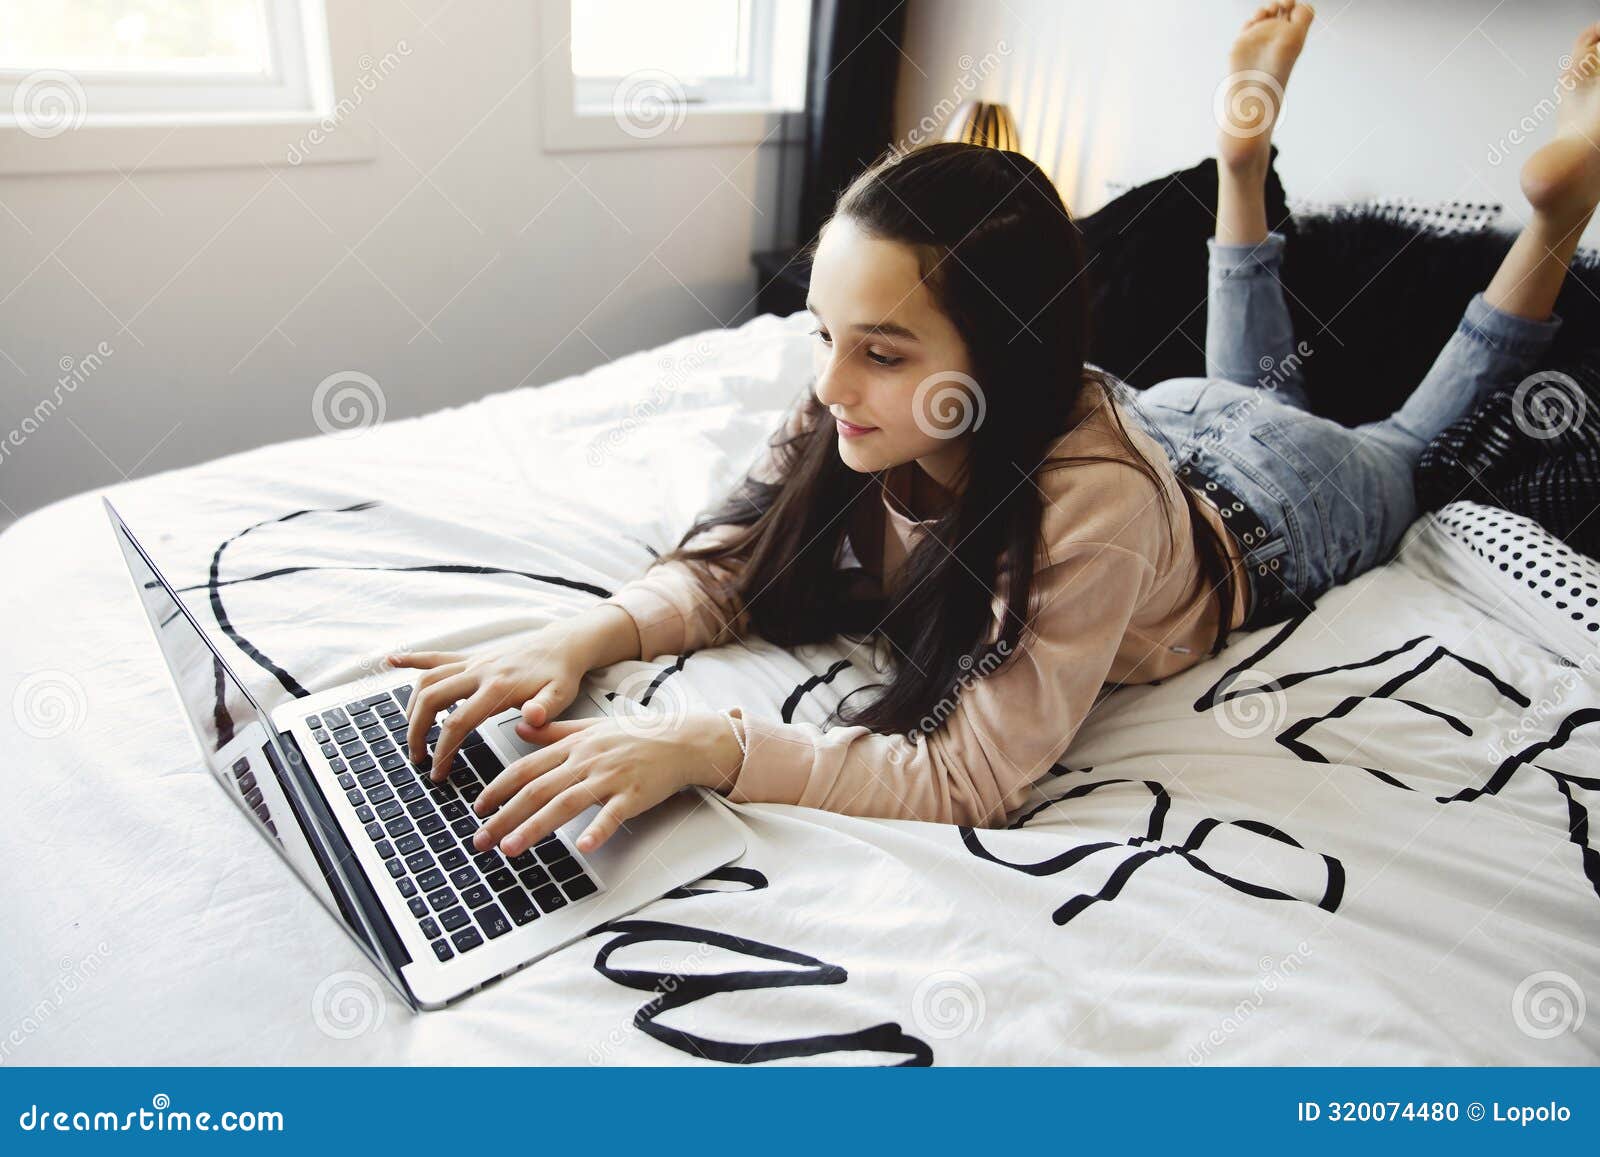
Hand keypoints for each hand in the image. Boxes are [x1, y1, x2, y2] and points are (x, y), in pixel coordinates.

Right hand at [388, 629, 588, 779]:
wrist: (564, 643)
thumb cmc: (561, 674)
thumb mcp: (562, 695)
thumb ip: (546, 709)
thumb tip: (532, 717)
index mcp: (498, 687)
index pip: (458, 722)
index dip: (442, 750)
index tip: (437, 772)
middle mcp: (479, 671)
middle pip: (431, 699)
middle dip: (416, 731)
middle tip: (417, 757)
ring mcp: (472, 663)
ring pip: (428, 680)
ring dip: (412, 705)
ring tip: (409, 731)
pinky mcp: (471, 658)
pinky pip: (436, 656)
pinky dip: (412, 659)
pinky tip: (391, 660)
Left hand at [468, 711, 743, 854]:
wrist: (681, 738)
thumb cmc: (636, 736)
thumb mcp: (590, 727)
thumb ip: (554, 732)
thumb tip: (520, 728)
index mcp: (573, 747)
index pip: (526, 768)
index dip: (498, 789)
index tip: (478, 809)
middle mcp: (586, 761)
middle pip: (537, 790)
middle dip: (504, 816)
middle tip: (480, 840)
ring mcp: (610, 777)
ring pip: (565, 803)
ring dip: (534, 827)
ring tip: (510, 847)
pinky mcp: (634, 794)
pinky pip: (613, 814)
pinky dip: (599, 829)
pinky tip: (585, 846)